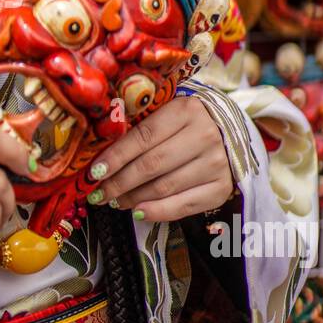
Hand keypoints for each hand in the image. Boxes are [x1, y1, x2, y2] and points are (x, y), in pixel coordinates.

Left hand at [86, 94, 236, 222]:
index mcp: (186, 110)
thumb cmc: (185, 124)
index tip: (94, 172)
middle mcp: (205, 135)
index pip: (143, 137)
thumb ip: (139, 128)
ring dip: (133, 198)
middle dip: (119, 182)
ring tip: (115, 201)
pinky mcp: (221, 187)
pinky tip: (138, 212)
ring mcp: (216, 163)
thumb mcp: (165, 114)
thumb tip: (101, 157)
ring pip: (164, 187)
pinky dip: (157, 212)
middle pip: (152, 165)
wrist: (227, 134)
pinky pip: (184, 205)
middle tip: (98, 193)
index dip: (116, 156)